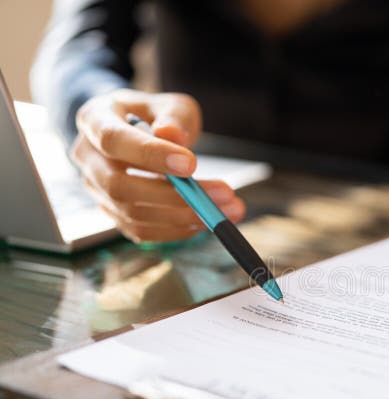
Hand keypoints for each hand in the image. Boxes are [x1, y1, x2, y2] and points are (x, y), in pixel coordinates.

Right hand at [71, 89, 244, 242]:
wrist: (134, 130)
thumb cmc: (154, 115)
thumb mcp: (169, 105)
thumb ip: (174, 118)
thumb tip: (173, 137)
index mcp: (93, 120)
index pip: (113, 141)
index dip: (150, 155)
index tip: (191, 165)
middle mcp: (87, 158)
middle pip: (120, 186)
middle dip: (175, 196)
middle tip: (223, 195)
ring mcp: (96, 190)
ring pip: (132, 214)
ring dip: (183, 216)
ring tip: (227, 210)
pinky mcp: (113, 213)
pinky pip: (141, 231)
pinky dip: (176, 230)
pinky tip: (205, 220)